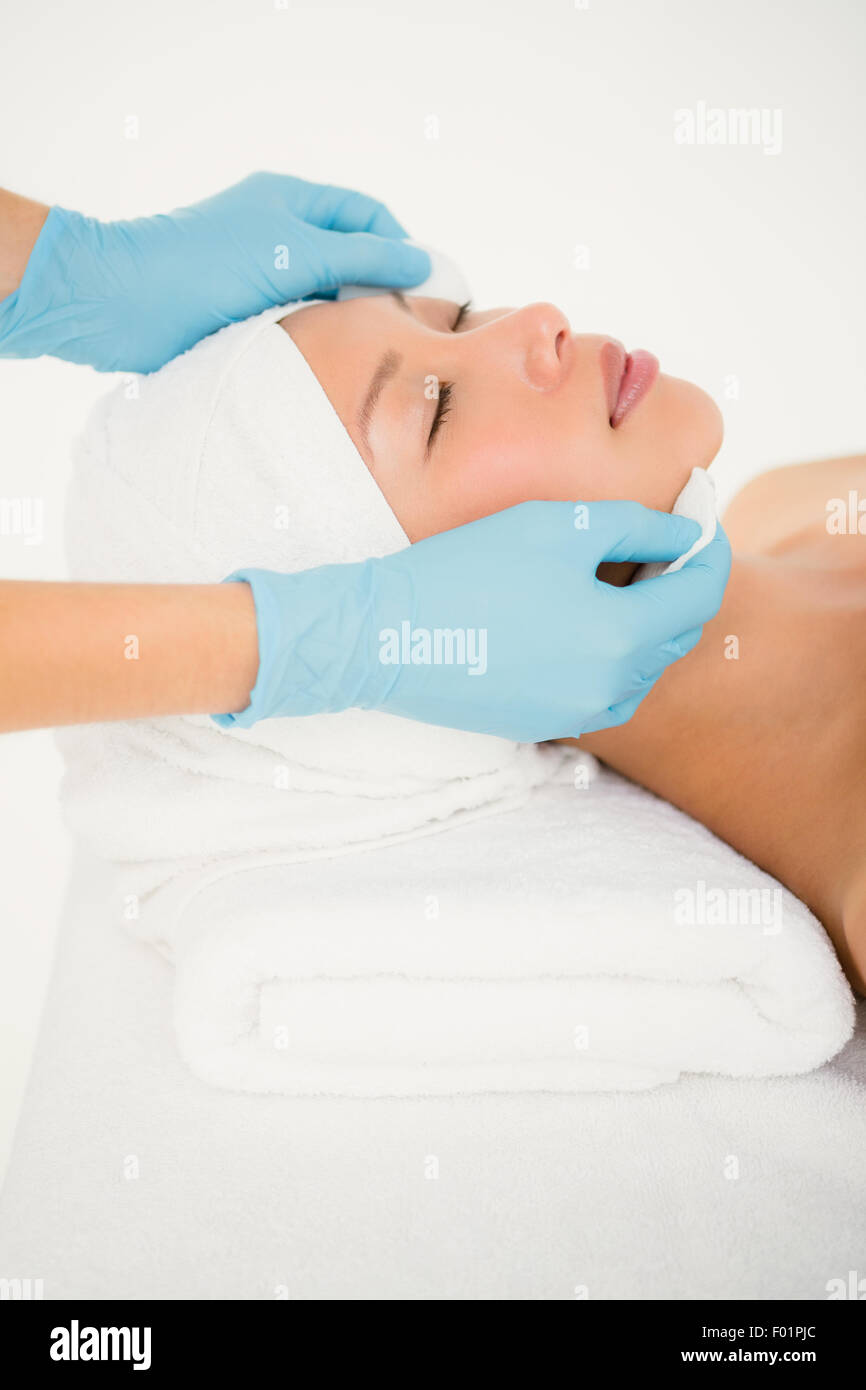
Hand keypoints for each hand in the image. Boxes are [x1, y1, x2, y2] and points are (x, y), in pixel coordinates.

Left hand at [0, 172, 429, 372]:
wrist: (122, 306)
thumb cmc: (204, 264)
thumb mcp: (295, 251)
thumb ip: (362, 258)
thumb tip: (422, 262)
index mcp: (291, 203)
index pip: (368, 216)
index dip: (401, 245)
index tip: (430, 286)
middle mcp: (279, 237)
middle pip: (350, 261)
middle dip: (380, 290)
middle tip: (411, 330)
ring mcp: (263, 281)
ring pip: (326, 302)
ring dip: (348, 325)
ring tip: (376, 354)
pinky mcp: (247, 322)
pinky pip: (298, 331)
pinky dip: (318, 346)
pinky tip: (335, 369)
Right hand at [213, 500, 731, 741]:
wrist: (386, 635)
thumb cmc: (468, 569)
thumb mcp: (559, 525)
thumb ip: (638, 524)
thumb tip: (687, 534)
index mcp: (620, 638)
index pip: (700, 595)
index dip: (708, 550)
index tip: (697, 521)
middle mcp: (609, 689)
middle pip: (676, 634)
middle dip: (677, 585)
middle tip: (654, 541)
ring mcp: (576, 714)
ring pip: (641, 667)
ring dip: (643, 624)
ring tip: (612, 579)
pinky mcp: (544, 724)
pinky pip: (602, 691)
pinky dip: (608, 656)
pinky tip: (574, 621)